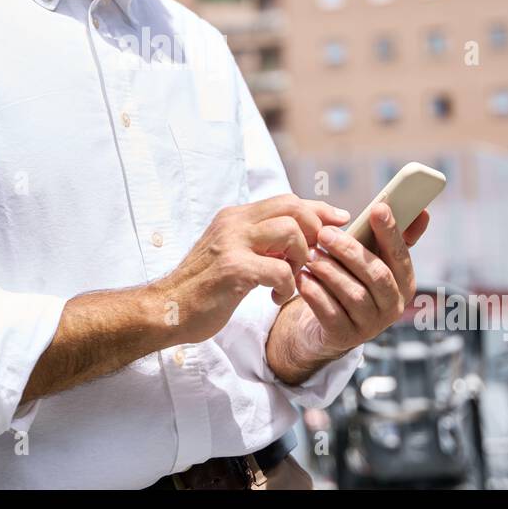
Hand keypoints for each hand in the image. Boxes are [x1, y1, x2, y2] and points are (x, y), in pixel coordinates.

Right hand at [149, 194, 349, 345]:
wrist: (167, 309)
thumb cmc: (203, 287)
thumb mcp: (232, 252)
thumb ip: (259, 241)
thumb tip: (298, 235)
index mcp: (236, 216)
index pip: (287, 199)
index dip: (318, 209)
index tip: (340, 220)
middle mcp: (234, 222)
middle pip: (293, 207)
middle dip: (315, 231)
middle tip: (313, 258)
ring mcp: (232, 243)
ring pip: (290, 232)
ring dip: (300, 258)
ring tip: (291, 278)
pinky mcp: (233, 269)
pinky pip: (279, 269)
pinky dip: (287, 285)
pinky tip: (276, 297)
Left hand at [289, 206, 429, 358]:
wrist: (325, 325)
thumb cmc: (352, 281)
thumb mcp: (372, 258)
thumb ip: (392, 235)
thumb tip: (422, 211)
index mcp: (404, 282)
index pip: (400, 255)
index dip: (390, 232)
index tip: (377, 208)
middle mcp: (393, 306)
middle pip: (377, 275)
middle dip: (350, 251)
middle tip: (325, 233)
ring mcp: (371, 325)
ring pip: (353, 294)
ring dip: (329, 271)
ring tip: (310, 254)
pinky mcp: (345, 337)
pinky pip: (330, 313)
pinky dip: (315, 293)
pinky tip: (303, 277)